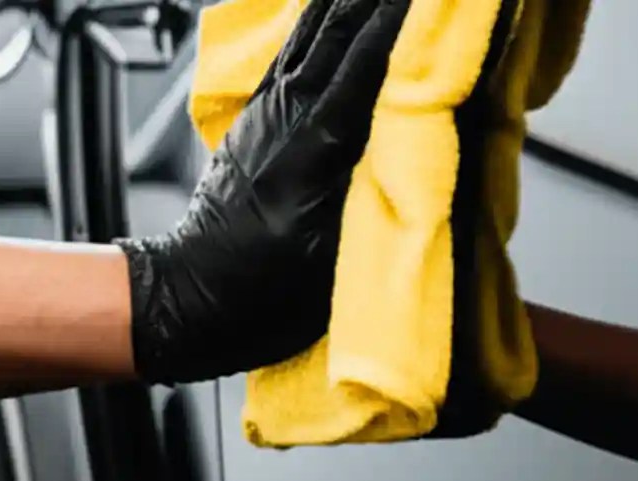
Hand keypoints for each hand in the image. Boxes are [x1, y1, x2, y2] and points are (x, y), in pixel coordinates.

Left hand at [117, 0, 408, 383]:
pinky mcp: (257, 112)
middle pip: (341, 26)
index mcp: (316, 142)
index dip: (405, 19)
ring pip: (314, 26)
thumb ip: (382, 187)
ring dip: (350, 0)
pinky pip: (295, 45)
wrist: (198, 295)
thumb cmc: (270, 288)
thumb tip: (430, 141)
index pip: (370, 58)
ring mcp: (268, 106)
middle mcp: (289, 110)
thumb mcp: (341, 249)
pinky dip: (320, 15)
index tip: (440, 2)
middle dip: (381, 1)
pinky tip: (336, 4)